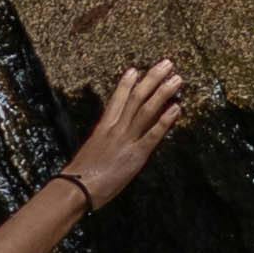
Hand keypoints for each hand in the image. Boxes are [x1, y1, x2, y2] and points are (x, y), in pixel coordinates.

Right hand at [60, 59, 188, 209]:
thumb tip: (108, 140)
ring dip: (163, 92)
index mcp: (103, 127)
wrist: (76, 188)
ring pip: (146, 110)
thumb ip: (101, 142)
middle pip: (136, 98)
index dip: (126, 84)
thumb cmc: (80, 176)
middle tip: (167, 64)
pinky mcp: (136, 155)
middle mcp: (116, 128)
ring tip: (176, 79)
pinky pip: (153, 134)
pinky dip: (165, 120)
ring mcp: (126, 140)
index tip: (135, 69)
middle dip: (152, 79)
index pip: (117, 99)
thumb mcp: (90, 152)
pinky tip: (176, 108)